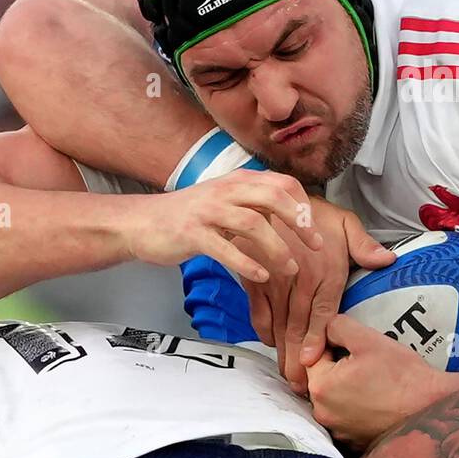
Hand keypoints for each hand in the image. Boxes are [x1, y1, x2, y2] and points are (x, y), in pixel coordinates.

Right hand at [124, 169, 320, 283]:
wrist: (142, 222)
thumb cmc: (188, 215)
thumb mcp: (225, 201)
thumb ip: (255, 203)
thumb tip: (290, 213)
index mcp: (238, 181)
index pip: (283, 183)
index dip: (304, 205)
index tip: (315, 228)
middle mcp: (225, 191)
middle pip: (274, 197)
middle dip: (300, 222)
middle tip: (316, 246)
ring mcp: (208, 211)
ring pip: (253, 223)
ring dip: (277, 247)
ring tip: (290, 268)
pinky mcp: (192, 234)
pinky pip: (225, 248)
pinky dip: (246, 264)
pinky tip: (260, 276)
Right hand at [244, 197, 394, 395]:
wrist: (274, 197)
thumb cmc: (316, 213)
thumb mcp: (345, 223)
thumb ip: (364, 246)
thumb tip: (386, 262)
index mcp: (325, 270)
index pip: (322, 313)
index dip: (317, 340)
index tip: (313, 364)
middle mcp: (300, 278)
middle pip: (299, 325)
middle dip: (298, 358)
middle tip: (300, 386)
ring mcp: (276, 280)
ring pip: (279, 323)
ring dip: (282, 351)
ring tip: (286, 376)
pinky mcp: (257, 279)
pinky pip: (259, 310)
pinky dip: (263, 329)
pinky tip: (270, 345)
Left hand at [306, 315, 437, 450]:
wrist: (430, 411)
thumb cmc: (401, 375)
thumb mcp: (368, 339)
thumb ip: (338, 326)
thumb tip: (325, 328)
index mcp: (320, 386)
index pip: (313, 355)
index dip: (334, 346)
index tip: (357, 348)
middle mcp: (322, 413)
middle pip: (322, 379)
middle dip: (338, 368)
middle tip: (367, 363)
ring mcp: (337, 431)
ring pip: (334, 399)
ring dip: (346, 389)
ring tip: (374, 381)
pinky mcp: (352, 443)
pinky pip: (346, 417)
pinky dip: (356, 408)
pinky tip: (377, 400)